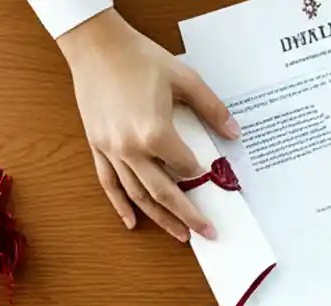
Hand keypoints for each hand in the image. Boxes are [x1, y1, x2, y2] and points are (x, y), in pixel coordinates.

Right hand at [58, 10, 239, 241]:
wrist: (96, 45)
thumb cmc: (140, 59)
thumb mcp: (184, 79)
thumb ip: (212, 108)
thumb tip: (233, 134)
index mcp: (154, 132)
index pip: (185, 166)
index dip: (199, 171)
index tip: (211, 174)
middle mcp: (130, 148)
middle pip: (164, 192)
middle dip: (187, 215)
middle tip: (206, 232)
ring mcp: (111, 150)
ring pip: (137, 194)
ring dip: (160, 218)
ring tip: (179, 235)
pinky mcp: (97, 146)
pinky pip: (109, 183)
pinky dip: (121, 205)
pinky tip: (133, 223)